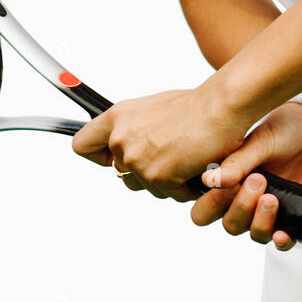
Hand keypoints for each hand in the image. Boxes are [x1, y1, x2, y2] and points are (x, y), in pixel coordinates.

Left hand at [71, 84, 250, 201]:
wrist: (219, 109)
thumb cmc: (195, 106)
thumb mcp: (153, 108)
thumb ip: (135, 127)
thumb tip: (131, 141)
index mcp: (117, 117)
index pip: (82, 145)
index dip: (97, 156)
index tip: (110, 157)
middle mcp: (120, 138)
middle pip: (120, 174)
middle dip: (144, 172)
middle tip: (169, 156)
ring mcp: (136, 159)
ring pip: (145, 187)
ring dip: (165, 182)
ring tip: (186, 158)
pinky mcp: (155, 177)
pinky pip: (169, 194)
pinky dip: (185, 187)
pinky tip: (196, 167)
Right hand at [190, 102, 301, 249]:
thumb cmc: (287, 126)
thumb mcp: (261, 139)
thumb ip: (236, 161)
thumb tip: (209, 181)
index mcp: (230, 179)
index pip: (205, 207)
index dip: (212, 203)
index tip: (229, 182)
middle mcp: (247, 198)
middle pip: (230, 224)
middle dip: (239, 209)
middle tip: (257, 181)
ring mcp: (272, 209)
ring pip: (255, 234)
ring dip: (259, 221)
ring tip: (272, 198)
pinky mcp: (297, 217)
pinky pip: (284, 242)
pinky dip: (281, 242)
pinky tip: (282, 234)